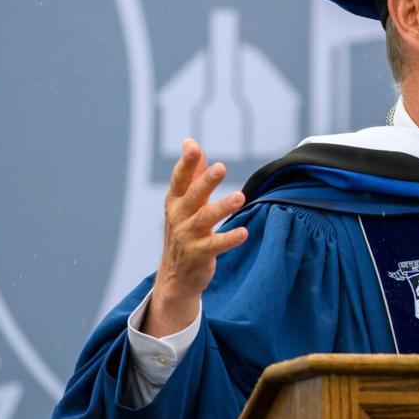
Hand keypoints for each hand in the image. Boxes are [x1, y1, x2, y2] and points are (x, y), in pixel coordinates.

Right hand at [143, 139, 247, 336]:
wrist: (175, 276)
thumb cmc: (184, 231)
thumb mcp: (184, 202)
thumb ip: (191, 173)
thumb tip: (189, 142)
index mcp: (175, 202)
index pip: (180, 179)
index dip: (186, 163)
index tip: (193, 146)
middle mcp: (179, 217)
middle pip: (193, 195)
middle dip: (206, 181)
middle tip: (221, 167)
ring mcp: (188, 236)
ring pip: (205, 218)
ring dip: (222, 207)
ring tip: (240, 197)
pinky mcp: (199, 254)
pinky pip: (215, 245)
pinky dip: (229, 238)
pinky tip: (243, 232)